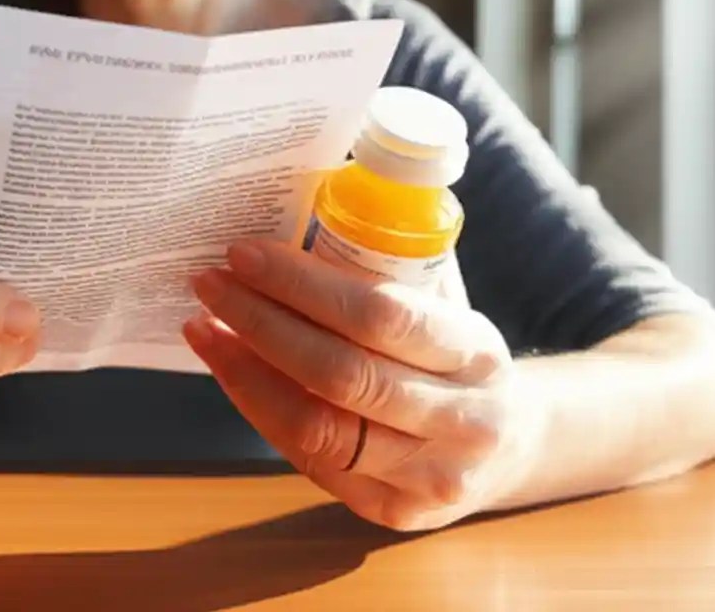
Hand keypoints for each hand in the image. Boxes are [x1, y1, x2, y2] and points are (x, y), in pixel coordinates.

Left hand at [184, 239, 546, 530]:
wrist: (510, 448)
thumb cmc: (455, 358)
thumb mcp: (447, 304)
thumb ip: (392, 266)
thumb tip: (301, 205)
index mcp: (474, 352)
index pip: (380, 315)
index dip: (303, 284)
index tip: (246, 253)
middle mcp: (460, 420)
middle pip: (341, 374)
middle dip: (262, 322)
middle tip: (210, 283)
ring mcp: (427, 476)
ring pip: (317, 426)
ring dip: (246, 371)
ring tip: (204, 326)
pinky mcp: (390, 510)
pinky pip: (308, 459)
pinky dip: (259, 409)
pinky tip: (230, 370)